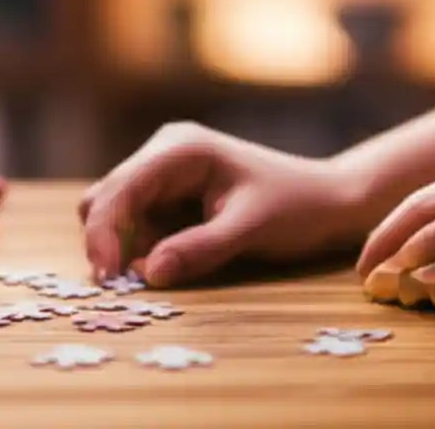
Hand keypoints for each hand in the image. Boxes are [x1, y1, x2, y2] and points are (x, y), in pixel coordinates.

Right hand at [81, 122, 364, 286]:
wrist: (330, 200)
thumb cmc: (298, 207)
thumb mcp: (249, 230)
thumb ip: (198, 249)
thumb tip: (147, 273)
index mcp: (179, 149)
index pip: (119, 189)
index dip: (104, 232)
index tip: (108, 277)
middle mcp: (163, 152)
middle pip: (106, 198)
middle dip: (109, 240)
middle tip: (123, 285)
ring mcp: (163, 172)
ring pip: (116, 212)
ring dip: (125, 245)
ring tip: (153, 273)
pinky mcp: (169, 193)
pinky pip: (137, 222)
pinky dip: (142, 246)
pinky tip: (167, 261)